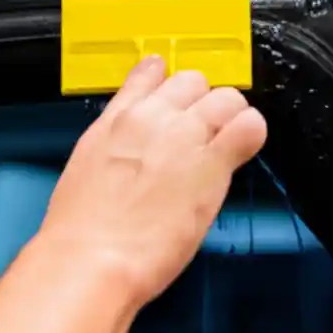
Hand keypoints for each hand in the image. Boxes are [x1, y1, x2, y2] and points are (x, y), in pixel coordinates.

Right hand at [37, 58, 267, 307]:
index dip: (167, 83)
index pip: (149, 74)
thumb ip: (116, 151)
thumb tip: (129, 158)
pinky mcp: (212, 163)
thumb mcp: (86, 171)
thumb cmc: (81, 233)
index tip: (176, 96)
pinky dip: (251, 133)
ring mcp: (184, 136)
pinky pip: (248, 127)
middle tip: (204, 133)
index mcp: (116, 120)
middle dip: (202, 102)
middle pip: (193, 81)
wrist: (90, 259)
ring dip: (230, 117)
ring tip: (226, 144)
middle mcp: (151, 118)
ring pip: (226, 97)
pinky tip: (243, 149)